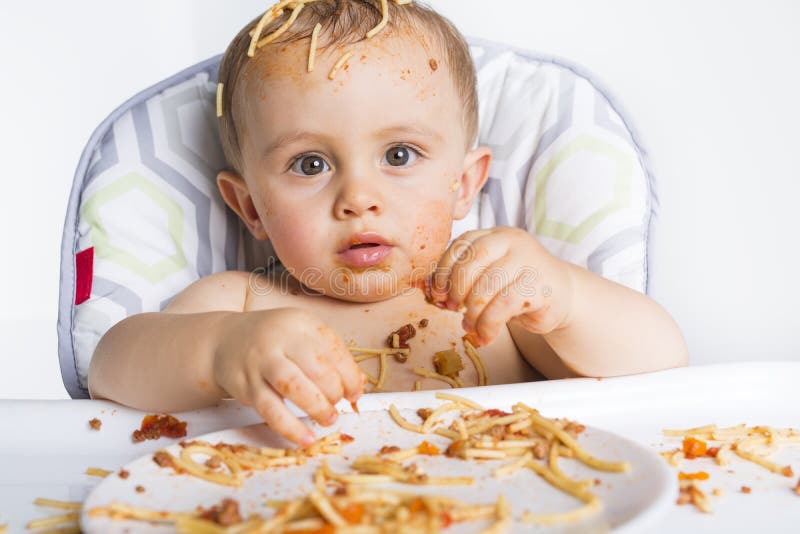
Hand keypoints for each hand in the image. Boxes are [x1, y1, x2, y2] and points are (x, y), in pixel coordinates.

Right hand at [213, 308, 363, 445]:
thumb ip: (330, 356)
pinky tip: (306, 439)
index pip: (334, 349)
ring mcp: (261, 361)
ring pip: (293, 386)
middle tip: (338, 404)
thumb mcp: (302, 336)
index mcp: (301, 323)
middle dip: (335, 391)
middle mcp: (280, 338)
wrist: (225, 341)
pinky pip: (270, 409)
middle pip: (317, 367)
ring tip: (329, 419)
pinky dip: (290, 428)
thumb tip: (359, 385)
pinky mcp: (246, 385)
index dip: (350, 375)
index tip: (354, 392)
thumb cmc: (274, 341)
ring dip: (317, 407)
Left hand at [429, 227, 572, 344]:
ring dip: (472, 313)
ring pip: (486, 286)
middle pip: (471, 262)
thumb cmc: (517, 288)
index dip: (444, 270)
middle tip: (454, 309)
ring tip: (471, 326)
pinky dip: (488, 324)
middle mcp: (511, 241)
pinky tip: (486, 335)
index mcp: (494, 235)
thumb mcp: (488, 277)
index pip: (460, 244)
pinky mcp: (540, 285)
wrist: (562, 296)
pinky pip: (503, 305)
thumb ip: (464, 280)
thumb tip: (434, 294)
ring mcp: (528, 261)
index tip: (438, 293)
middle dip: (456, 290)